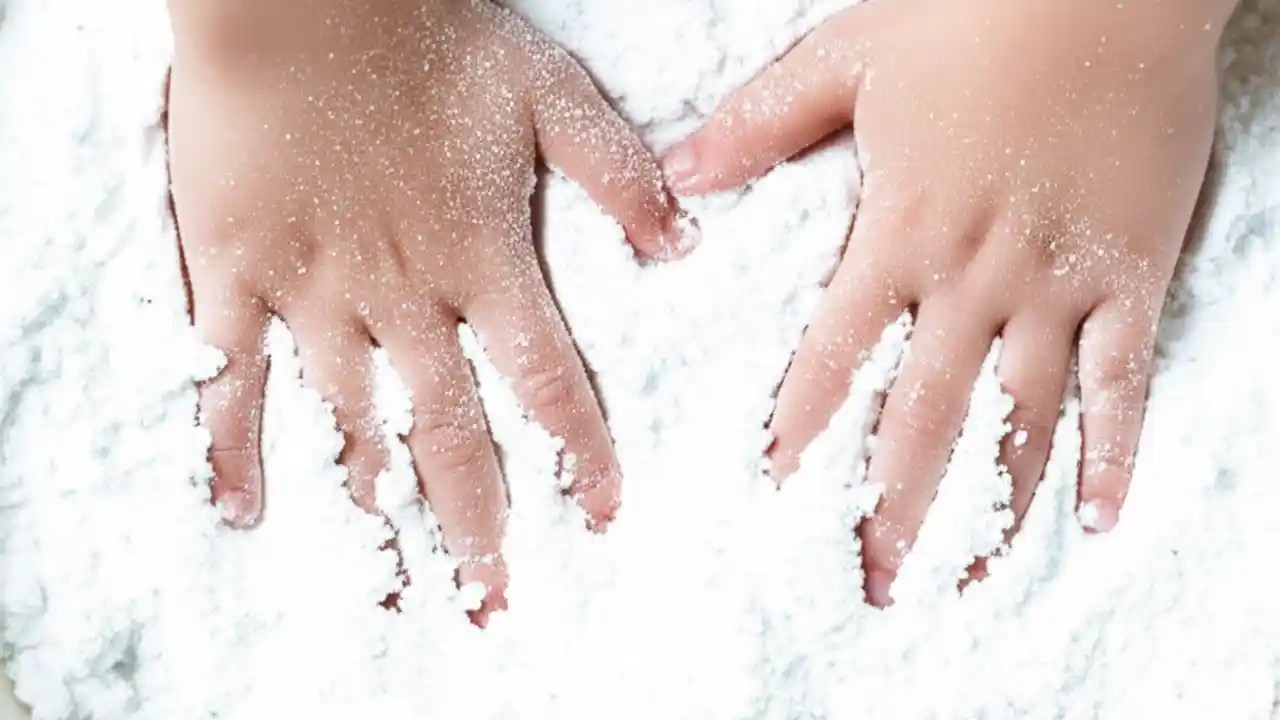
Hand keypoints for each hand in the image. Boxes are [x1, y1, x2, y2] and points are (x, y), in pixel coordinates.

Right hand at [168, 0, 683, 622]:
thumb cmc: (426, 34)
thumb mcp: (548, 91)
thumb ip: (618, 174)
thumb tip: (685, 245)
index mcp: (486, 258)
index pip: (546, 382)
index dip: (577, 453)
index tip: (599, 516)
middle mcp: (407, 297)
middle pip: (451, 433)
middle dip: (479, 521)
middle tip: (495, 597)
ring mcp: (316, 293)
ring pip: (353, 424)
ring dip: (378, 510)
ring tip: (398, 586)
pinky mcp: (238, 274)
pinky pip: (232, 378)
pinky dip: (236, 448)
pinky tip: (248, 511)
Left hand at [664, 0, 1229, 604]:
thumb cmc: (974, 10)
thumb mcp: (846, 54)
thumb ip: (761, 123)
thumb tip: (680, 174)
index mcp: (899, 232)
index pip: (835, 361)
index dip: (801, 438)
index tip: (775, 507)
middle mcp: (975, 279)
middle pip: (923, 420)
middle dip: (890, 510)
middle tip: (867, 583)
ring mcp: (1060, 286)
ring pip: (1021, 422)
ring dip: (990, 510)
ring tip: (961, 583)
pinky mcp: (1132, 277)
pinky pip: (1125, 383)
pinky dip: (1116, 453)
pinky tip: (1099, 519)